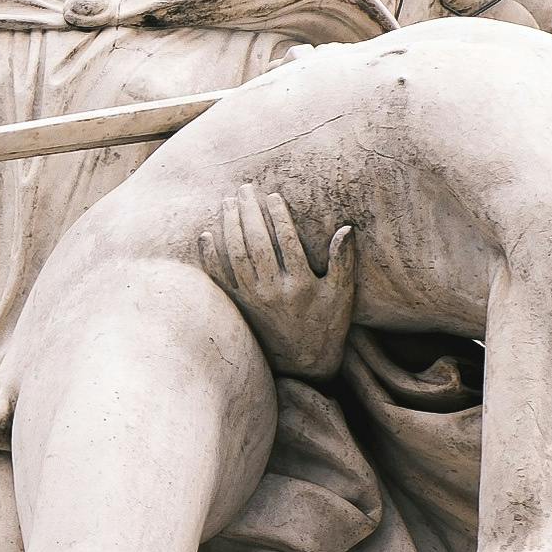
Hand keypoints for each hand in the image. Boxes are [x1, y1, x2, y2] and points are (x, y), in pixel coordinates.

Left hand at [197, 186, 353, 381]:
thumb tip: (346, 229)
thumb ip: (343, 261)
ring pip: (236, 255)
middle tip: (245, 188)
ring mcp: (252, 299)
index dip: (278, 216)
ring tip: (229, 202)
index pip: (286, 241)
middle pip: (256, 243)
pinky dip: (209, 257)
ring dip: (229, 226)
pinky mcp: (239, 306)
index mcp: (300, 284)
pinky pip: (219, 278)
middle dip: (249, 212)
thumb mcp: (342, 295)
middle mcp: (273, 291)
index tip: (272, 196)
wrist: (303, 364)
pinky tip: (205, 235)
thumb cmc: (327, 324)